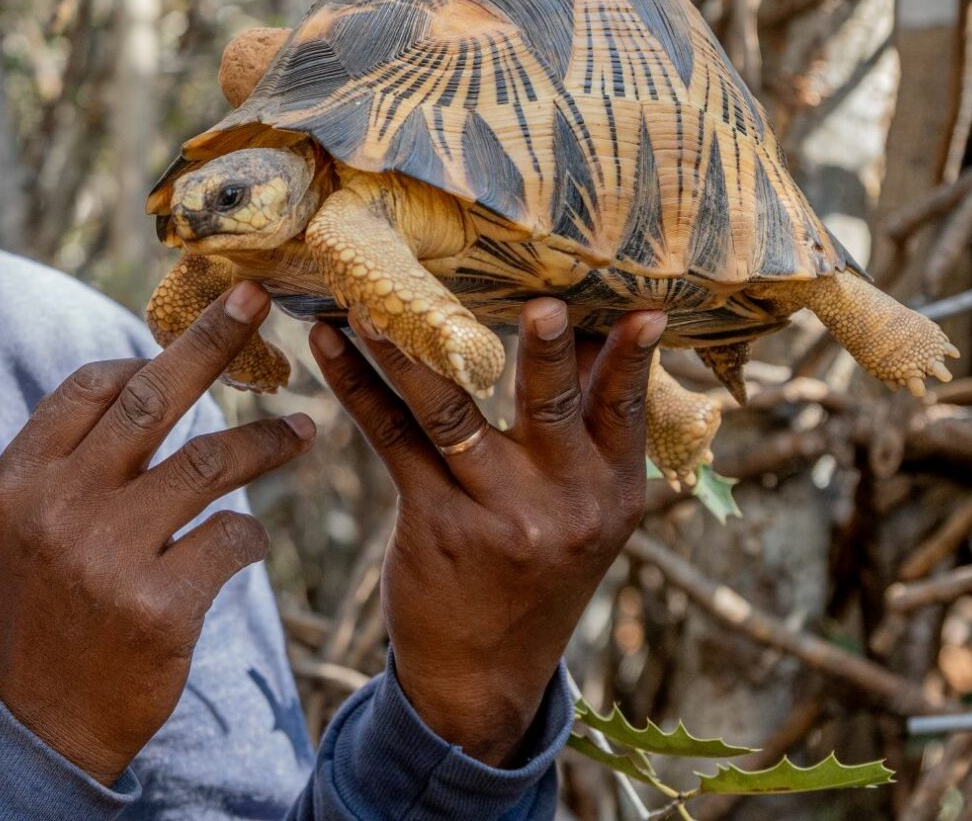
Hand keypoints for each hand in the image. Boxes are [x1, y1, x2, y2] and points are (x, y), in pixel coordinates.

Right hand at [0, 282, 313, 784]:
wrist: (38, 723)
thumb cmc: (33, 613)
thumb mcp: (12, 528)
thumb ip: (59, 459)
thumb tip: (129, 379)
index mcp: (20, 479)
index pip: (92, 388)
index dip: (147, 361)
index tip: (188, 345)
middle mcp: (61, 507)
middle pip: (153, 400)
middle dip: (212, 341)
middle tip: (260, 298)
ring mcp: (110, 555)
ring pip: (208, 463)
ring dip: (265, 440)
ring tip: (304, 429)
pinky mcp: (161, 605)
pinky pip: (231, 537)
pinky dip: (251, 530)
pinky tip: (252, 537)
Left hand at [310, 298, 655, 765]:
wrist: (484, 674)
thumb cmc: (534, 567)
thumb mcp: (585, 513)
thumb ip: (586, 435)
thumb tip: (580, 323)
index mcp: (613, 489)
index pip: (626, 408)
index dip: (634, 355)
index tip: (641, 304)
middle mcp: (563, 501)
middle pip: (550, 406)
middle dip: (546, 351)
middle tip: (539, 299)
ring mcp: (497, 514)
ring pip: (452, 412)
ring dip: (409, 349)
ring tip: (375, 297)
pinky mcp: (433, 522)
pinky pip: (392, 437)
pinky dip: (357, 384)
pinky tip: (330, 344)